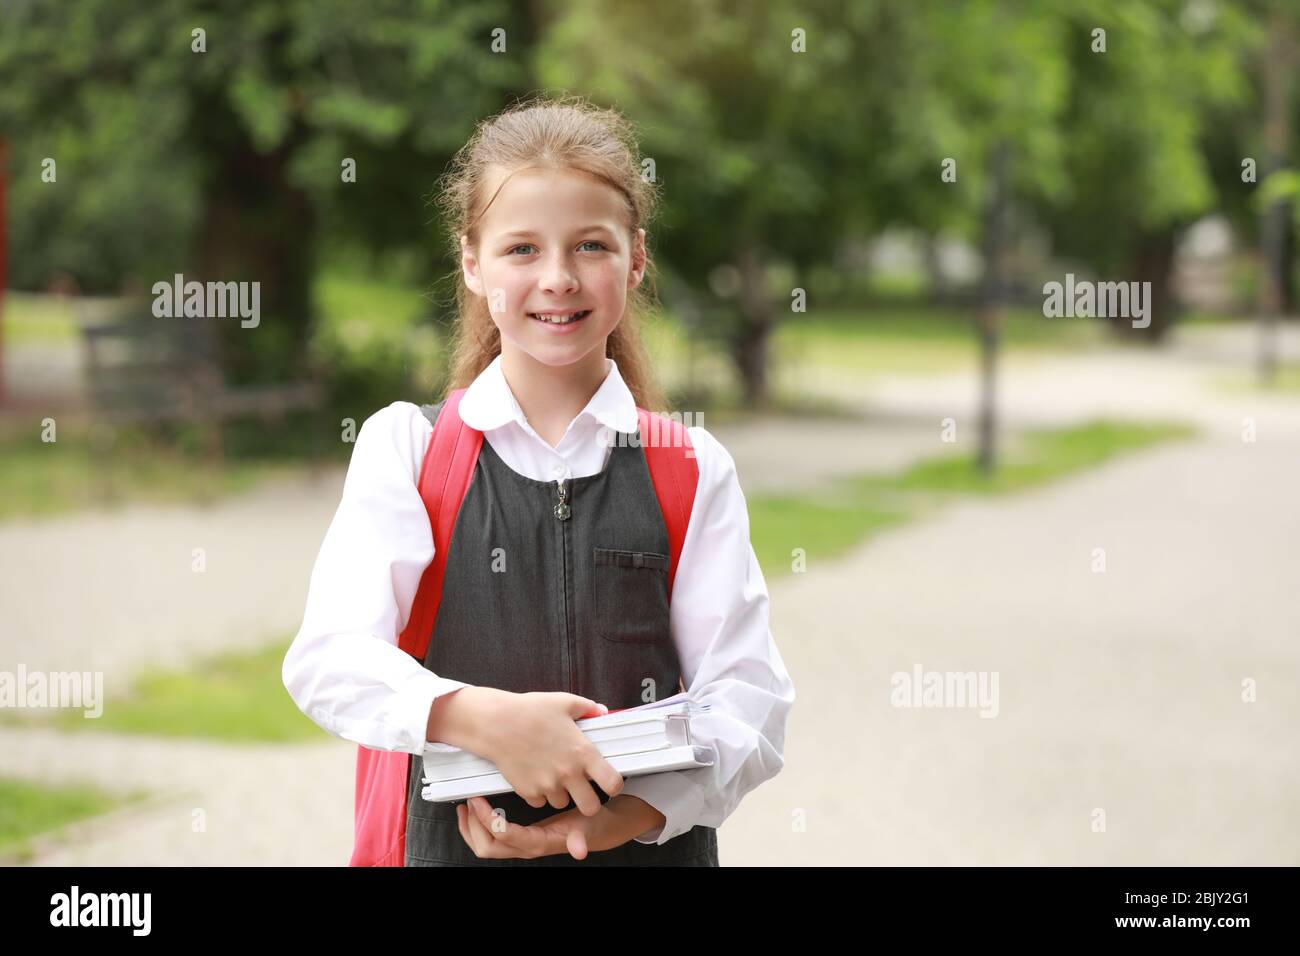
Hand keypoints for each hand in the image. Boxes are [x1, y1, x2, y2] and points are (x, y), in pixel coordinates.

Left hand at [456, 794, 660, 860]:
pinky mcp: (518, 840)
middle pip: (488, 847)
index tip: (479, 800)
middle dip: (473, 827)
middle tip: (469, 802)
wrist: (596, 831)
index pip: (505, 836)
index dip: (488, 819)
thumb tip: (579, 851)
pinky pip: (490, 840)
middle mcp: (526, 848)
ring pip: (485, 846)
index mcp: (539, 843)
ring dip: (470, 828)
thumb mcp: (587, 827)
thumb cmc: (590, 825)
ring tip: (466, 806)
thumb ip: (581, 839)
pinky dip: (476, 827)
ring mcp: (520, 846)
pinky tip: (475, 811)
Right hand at [471, 691, 624, 815]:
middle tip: (582, 789)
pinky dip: (539, 794)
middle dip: (589, 801)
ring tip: (553, 774)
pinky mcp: (528, 792)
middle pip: (591, 807)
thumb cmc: (529, 710)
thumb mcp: (564, 702)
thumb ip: (587, 707)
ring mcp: (547, 785)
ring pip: (562, 804)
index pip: (613, 783)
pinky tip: (536, 775)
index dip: (615, 784)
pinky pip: (540, 802)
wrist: (496, 723)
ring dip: (561, 794)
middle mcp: (568, 773)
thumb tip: (601, 710)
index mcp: (583, 753)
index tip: (608, 780)